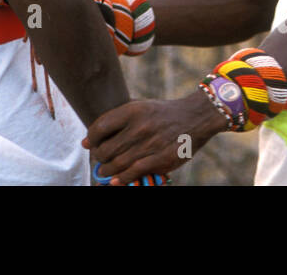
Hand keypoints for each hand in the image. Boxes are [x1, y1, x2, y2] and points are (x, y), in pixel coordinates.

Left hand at [83, 92, 225, 184]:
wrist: (196, 116)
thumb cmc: (163, 113)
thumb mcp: (140, 106)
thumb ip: (118, 118)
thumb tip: (90, 139)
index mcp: (132, 110)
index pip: (100, 127)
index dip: (91, 138)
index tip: (90, 143)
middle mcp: (140, 127)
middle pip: (106, 149)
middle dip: (99, 158)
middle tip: (100, 159)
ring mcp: (151, 144)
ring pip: (117, 164)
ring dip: (107, 171)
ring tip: (105, 172)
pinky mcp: (161, 159)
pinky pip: (134, 173)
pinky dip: (121, 179)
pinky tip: (116, 180)